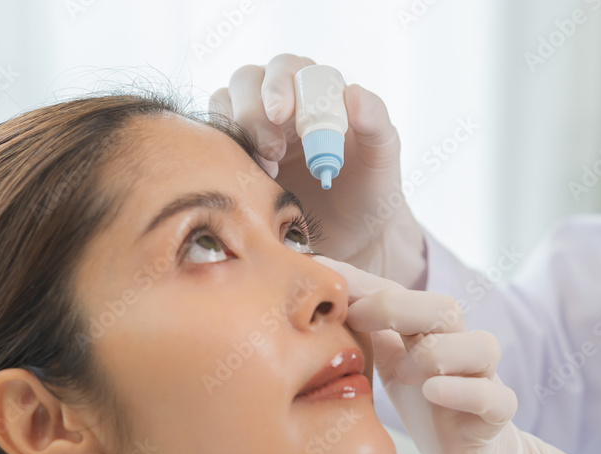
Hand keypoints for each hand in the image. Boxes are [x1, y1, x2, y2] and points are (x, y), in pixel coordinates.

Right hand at [210, 53, 425, 287]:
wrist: (354, 237)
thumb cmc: (371, 190)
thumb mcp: (382, 156)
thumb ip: (375, 121)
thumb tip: (353, 92)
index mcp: (316, 92)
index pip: (288, 68)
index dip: (280, 84)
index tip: (282, 115)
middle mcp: (282, 103)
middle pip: (248, 79)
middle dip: (254, 109)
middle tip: (273, 150)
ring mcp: (256, 129)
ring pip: (225, 102)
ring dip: (238, 128)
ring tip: (266, 166)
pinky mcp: (238, 157)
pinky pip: (217, 139)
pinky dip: (224, 150)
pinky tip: (250, 178)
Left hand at [315, 254, 600, 453]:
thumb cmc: (426, 402)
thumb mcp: (390, 362)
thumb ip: (367, 331)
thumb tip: (323, 298)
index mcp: (430, 331)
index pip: (401, 293)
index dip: (365, 286)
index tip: (328, 284)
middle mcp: (461, 345)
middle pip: (444, 307)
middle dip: (397, 307)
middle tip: (358, 319)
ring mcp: (484, 379)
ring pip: (481, 346)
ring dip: (436, 353)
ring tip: (402, 374)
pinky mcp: (497, 415)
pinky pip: (494, 397)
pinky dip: (463, 391)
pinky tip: (432, 392)